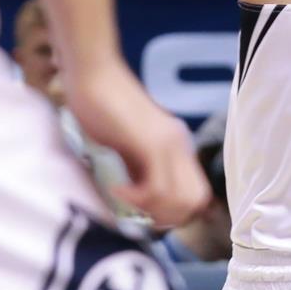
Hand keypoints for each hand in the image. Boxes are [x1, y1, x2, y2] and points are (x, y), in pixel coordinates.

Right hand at [64, 62, 208, 228]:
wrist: (93, 73)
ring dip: (151, 209)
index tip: (145, 211)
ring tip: (123, 196)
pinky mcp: (152, 142)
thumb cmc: (101, 107)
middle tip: (136, 209)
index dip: (175, 211)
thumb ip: (139, 169)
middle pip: (196, 201)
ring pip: (181, 199)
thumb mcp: (127, 146)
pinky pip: (157, 187)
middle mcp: (181, 145)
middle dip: (167, 216)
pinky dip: (136, 198)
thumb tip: (142, 200)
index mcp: (178, 146)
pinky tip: (115, 187)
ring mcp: (170, 143)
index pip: (197, 194)